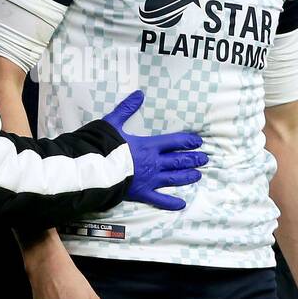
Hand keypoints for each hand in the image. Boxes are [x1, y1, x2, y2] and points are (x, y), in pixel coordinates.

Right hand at [102, 90, 206, 209]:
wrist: (93, 170)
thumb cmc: (101, 146)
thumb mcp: (112, 122)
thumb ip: (126, 109)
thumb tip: (139, 94)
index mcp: (148, 146)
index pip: (174, 142)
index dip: (187, 141)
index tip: (198, 142)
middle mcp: (153, 163)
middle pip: (178, 161)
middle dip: (192, 159)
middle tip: (204, 159)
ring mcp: (149, 180)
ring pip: (174, 178)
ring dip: (187, 176)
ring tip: (198, 175)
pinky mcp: (142, 193)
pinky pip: (159, 200)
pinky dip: (171, 203)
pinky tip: (182, 204)